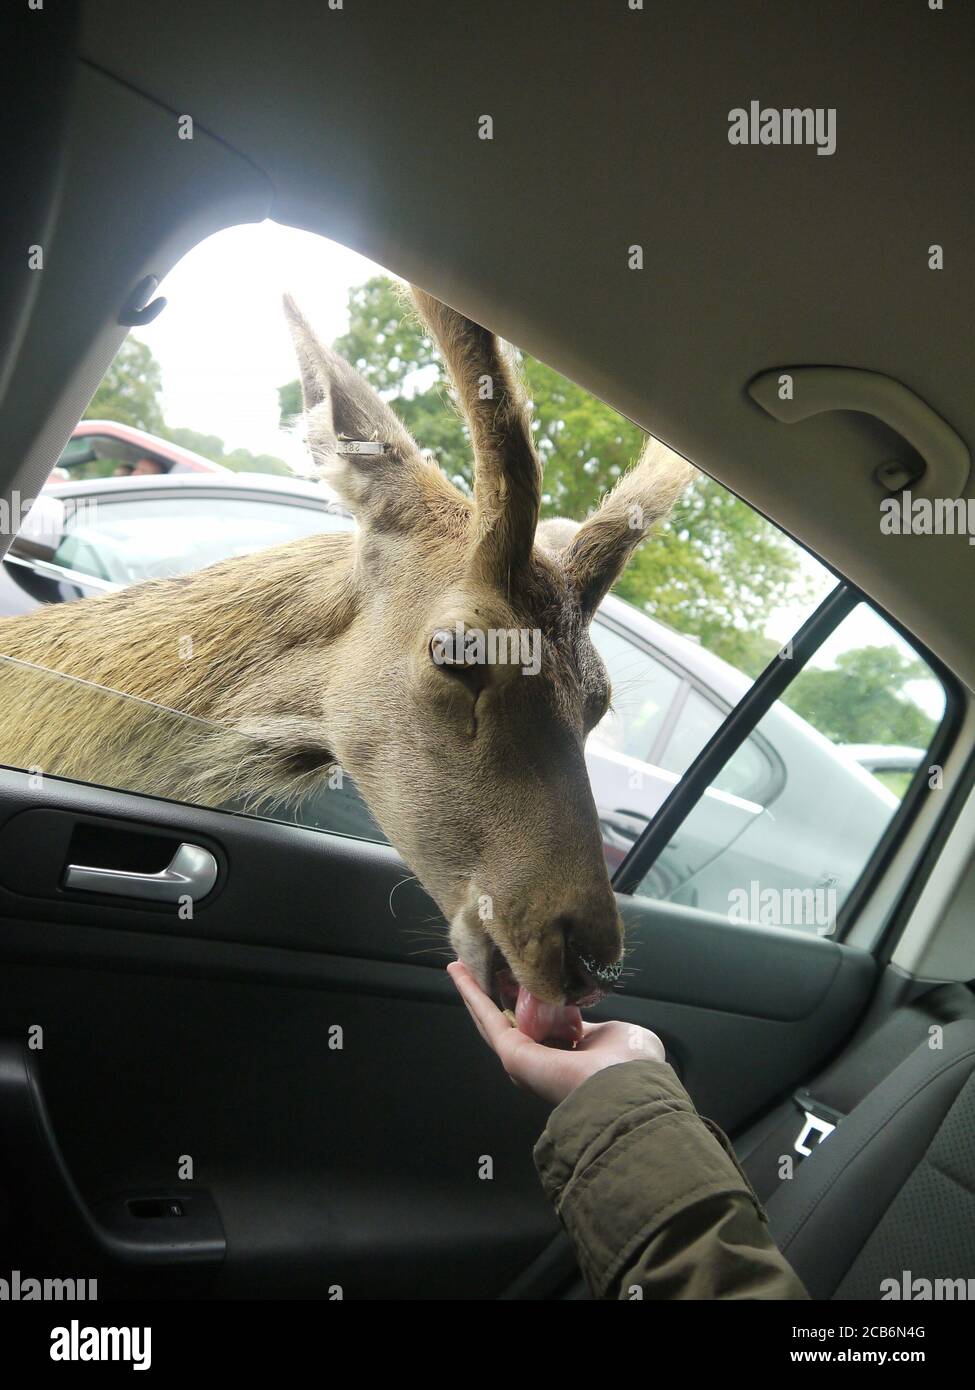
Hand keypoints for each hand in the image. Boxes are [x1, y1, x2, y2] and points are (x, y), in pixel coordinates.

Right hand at [447, 960, 665, 1106]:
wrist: (628, 1086)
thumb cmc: (631, 1065)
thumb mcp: (611, 1035)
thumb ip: (591, 1027)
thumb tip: (580, 1018)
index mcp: (564, 1058)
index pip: (538, 1025)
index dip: (523, 1001)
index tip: (515, 980)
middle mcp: (539, 1061)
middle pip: (505, 1021)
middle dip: (489, 994)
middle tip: (472, 968)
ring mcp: (523, 1059)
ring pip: (490, 1019)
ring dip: (473, 992)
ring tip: (458, 967)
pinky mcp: (512, 1053)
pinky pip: (487, 1016)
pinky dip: (471, 993)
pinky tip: (459, 973)